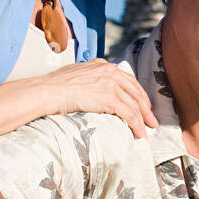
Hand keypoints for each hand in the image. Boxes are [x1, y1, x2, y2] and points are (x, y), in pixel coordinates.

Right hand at [38, 58, 158, 138]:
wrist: (47, 91)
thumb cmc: (53, 86)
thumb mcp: (74, 74)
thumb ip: (88, 78)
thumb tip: (90, 87)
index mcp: (102, 64)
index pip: (127, 80)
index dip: (137, 93)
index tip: (142, 104)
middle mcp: (110, 71)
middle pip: (135, 91)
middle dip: (145, 107)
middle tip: (151, 120)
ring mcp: (111, 84)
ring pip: (134, 104)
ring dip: (143, 119)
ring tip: (148, 130)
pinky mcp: (110, 98)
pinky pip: (129, 114)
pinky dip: (137, 125)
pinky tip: (140, 134)